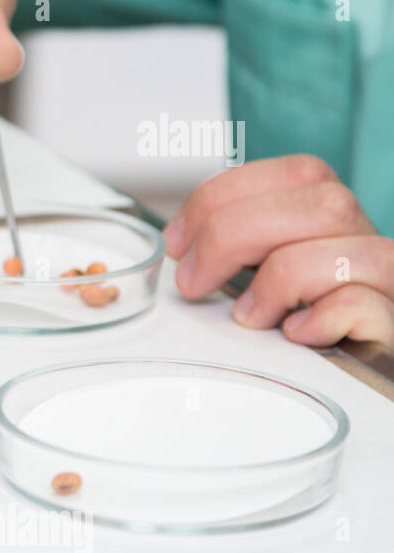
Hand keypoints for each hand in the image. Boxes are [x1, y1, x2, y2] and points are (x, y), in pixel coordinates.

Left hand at [164, 154, 393, 347]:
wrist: (365, 379)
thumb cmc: (306, 324)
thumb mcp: (270, 276)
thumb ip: (244, 252)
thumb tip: (185, 249)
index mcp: (337, 221)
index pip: (298, 173)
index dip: (225, 196)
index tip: (179, 242)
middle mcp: (370, 241)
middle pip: (323, 203)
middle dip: (234, 236)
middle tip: (194, 281)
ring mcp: (388, 282)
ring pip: (346, 250)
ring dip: (277, 281)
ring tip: (249, 315)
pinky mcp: (392, 325)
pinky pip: (362, 304)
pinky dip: (319, 318)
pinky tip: (296, 332)